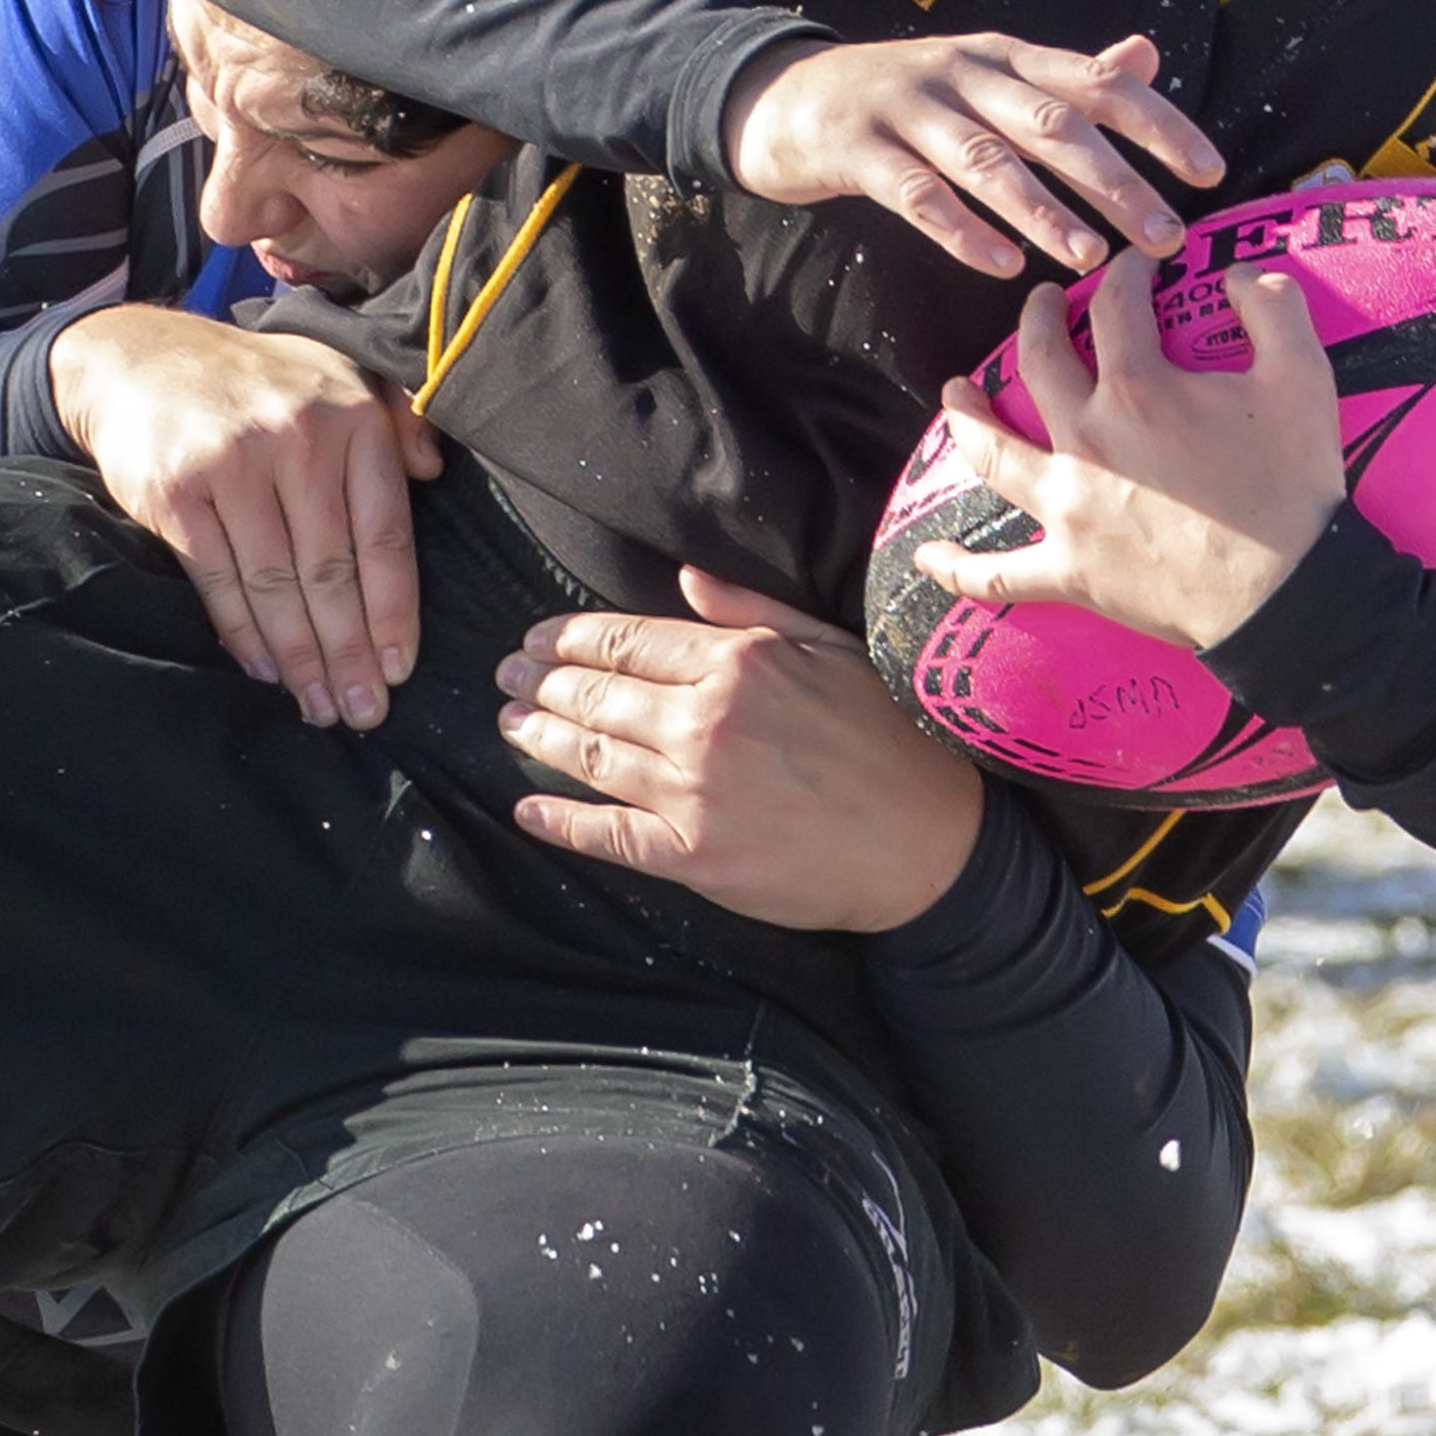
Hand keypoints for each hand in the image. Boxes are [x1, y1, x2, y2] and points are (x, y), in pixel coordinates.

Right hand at [51, 305, 437, 729]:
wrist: (139, 359)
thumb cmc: (253, 381)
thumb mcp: (335, 373)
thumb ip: (396, 416)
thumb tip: (433, 471)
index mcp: (350, 419)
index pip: (384, 535)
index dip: (393, 613)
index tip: (400, 670)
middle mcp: (297, 439)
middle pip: (332, 573)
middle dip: (350, 654)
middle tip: (362, 712)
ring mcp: (232, 465)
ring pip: (276, 585)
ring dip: (301, 658)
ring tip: (319, 707)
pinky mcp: (177, 493)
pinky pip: (219, 582)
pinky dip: (244, 634)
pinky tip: (265, 670)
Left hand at [505, 569, 984, 931]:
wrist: (929, 844)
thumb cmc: (888, 738)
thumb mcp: (831, 650)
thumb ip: (751, 612)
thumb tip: (685, 578)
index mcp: (736, 665)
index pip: (625, 641)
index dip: (568, 638)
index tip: (535, 638)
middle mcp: (704, 723)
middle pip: (593, 694)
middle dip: (538, 681)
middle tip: (505, 674)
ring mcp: (693, 793)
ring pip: (589, 756)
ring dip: (536, 737)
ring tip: (507, 723)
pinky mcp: (692, 857)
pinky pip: (606, 835)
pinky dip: (559, 821)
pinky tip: (528, 810)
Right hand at [719, 28, 1220, 278]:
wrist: (780, 97)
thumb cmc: (902, 99)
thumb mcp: (984, 76)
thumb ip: (1062, 77)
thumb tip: (1145, 60)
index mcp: (1005, 58)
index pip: (1096, 84)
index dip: (1157, 124)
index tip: (1209, 171)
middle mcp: (964, 73)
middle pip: (1053, 125)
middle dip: (1116, 181)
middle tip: (1165, 235)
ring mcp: (906, 108)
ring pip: (987, 160)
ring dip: (1044, 211)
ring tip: (1091, 259)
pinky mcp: (855, 148)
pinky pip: (915, 193)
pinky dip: (960, 229)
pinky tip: (1000, 265)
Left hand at [913, 249, 1347, 651]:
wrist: (1284, 591)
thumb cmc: (1292, 486)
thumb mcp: (1303, 378)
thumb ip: (1272, 308)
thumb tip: (1241, 271)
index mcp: (1137, 389)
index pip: (1115, 307)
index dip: (1126, 274)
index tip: (1136, 264)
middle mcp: (1086, 439)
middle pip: (1039, 362)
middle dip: (1037, 320)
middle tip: (1042, 302)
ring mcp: (1066, 507)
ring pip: (993, 453)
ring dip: (967, 418)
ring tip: (955, 391)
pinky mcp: (1067, 569)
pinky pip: (996, 575)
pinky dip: (957, 569)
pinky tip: (925, 558)